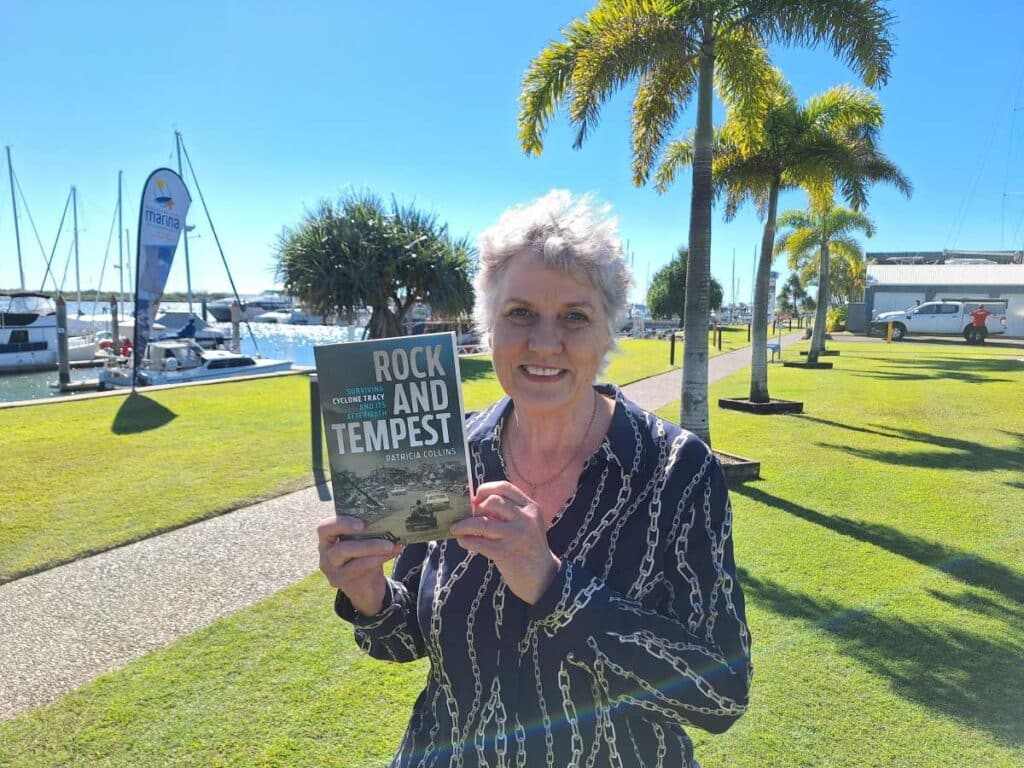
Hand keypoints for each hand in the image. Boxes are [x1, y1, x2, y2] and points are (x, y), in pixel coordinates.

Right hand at [317, 515, 400, 616]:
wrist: (366, 585)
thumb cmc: (362, 555)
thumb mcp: (361, 540)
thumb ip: (366, 530)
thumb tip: (388, 518)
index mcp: (327, 539)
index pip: (324, 528)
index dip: (342, 524)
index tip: (362, 524)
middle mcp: (326, 556)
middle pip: (340, 550)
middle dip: (366, 545)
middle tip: (387, 542)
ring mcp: (333, 572)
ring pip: (354, 563)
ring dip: (375, 553)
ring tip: (392, 547)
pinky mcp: (344, 583)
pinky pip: (362, 571)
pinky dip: (379, 559)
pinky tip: (393, 552)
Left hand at [451, 481, 559, 604]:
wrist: (543, 578)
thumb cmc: (529, 548)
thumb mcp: (527, 524)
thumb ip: (509, 511)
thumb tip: (476, 503)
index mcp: (531, 508)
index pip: (505, 487)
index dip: (485, 489)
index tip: (476, 497)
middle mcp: (526, 519)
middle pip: (493, 501)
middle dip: (476, 507)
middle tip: (470, 515)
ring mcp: (516, 536)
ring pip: (482, 523)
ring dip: (464, 525)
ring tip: (456, 528)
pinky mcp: (506, 553)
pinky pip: (478, 543)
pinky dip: (466, 540)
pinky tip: (463, 541)